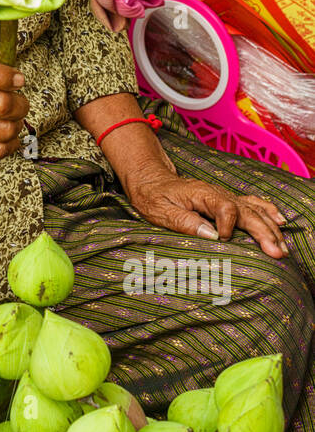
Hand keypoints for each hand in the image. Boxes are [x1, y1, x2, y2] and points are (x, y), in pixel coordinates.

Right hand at [0, 54, 29, 162]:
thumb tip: (17, 76)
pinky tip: (8, 134)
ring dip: (17, 123)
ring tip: (13, 118)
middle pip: (1, 105)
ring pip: (6, 130)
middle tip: (20, 102)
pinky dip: (11, 142)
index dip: (6, 76)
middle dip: (21, 104)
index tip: (19, 80)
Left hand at [123, 165, 288, 258]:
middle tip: (276, 252)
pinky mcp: (226, 201)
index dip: (228, 225)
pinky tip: (280, 221)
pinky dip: (268, 212)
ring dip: (270, 228)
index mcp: (203, 195)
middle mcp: (218, 194)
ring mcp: (224, 197)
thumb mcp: (161, 210)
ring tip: (282, 247)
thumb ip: (185, 222)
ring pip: (254, 210)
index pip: (226, 208)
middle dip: (264, 232)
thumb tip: (211, 234)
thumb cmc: (153, 196)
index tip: (223, 239)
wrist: (150, 179)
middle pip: (248, 211)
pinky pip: (252, 204)